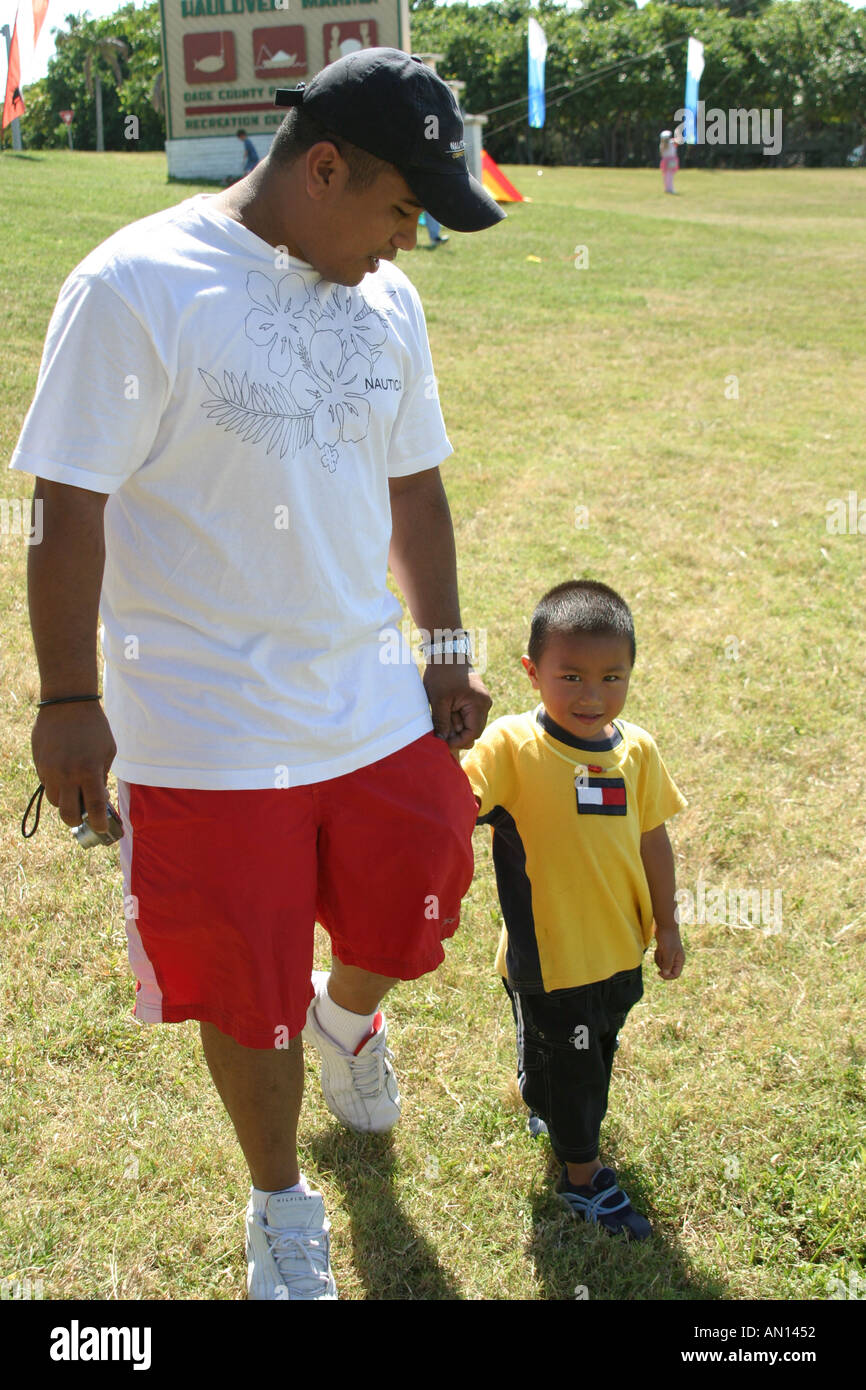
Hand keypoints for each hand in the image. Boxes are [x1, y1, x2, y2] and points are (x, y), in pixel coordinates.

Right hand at [32, 702, 116, 833]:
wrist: (67, 705)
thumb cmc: (93, 727)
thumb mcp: (107, 751)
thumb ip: (102, 775)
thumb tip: (97, 796)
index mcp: (89, 771)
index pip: (93, 808)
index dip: (98, 823)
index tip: (101, 828)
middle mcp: (67, 775)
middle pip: (67, 813)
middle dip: (76, 821)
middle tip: (82, 817)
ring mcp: (50, 770)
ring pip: (54, 801)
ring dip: (65, 802)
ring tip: (74, 792)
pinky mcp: (39, 764)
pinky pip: (47, 784)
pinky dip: (56, 786)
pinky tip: (64, 774)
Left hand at [423, 666, 491, 752]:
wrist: (447, 653)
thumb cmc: (442, 674)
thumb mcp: (438, 700)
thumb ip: (442, 723)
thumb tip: (442, 741)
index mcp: (479, 704)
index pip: (473, 734)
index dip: (458, 742)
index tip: (442, 743)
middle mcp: (485, 704)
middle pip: (473, 730)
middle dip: (456, 733)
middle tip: (439, 729)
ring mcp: (482, 701)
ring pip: (470, 723)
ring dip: (456, 724)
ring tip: (442, 714)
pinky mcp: (476, 699)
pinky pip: (468, 715)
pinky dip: (457, 716)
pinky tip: (446, 710)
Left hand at [653, 926, 684, 979]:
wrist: (664, 926)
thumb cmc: (668, 938)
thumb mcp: (668, 952)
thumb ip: (667, 964)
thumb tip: (665, 974)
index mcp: (680, 960)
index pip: (676, 974)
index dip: (668, 976)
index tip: (659, 973)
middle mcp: (676, 959)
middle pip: (667, 970)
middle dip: (661, 964)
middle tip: (661, 955)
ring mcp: (669, 956)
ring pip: (662, 965)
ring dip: (658, 959)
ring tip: (660, 950)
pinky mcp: (664, 952)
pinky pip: (659, 959)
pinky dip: (657, 956)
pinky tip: (658, 948)